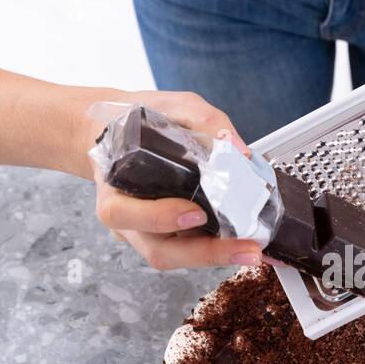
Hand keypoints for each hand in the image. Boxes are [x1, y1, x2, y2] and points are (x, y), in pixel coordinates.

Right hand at [91, 91, 263, 270]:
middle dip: (205, 254)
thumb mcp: (173, 106)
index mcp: (113, 185)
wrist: (117, 131)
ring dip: (214, 257)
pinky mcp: (162, 236)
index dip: (159, 217)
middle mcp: (126, 217)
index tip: (196, 213)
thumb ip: (204, 121)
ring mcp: (143, 233)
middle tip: (247, 249)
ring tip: (251, 250)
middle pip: (157, 251)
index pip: (123, 214)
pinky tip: (242, 244)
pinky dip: (214, 250)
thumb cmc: (140, 120)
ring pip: (174, 258)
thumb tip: (239, 150)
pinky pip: (186, 250)